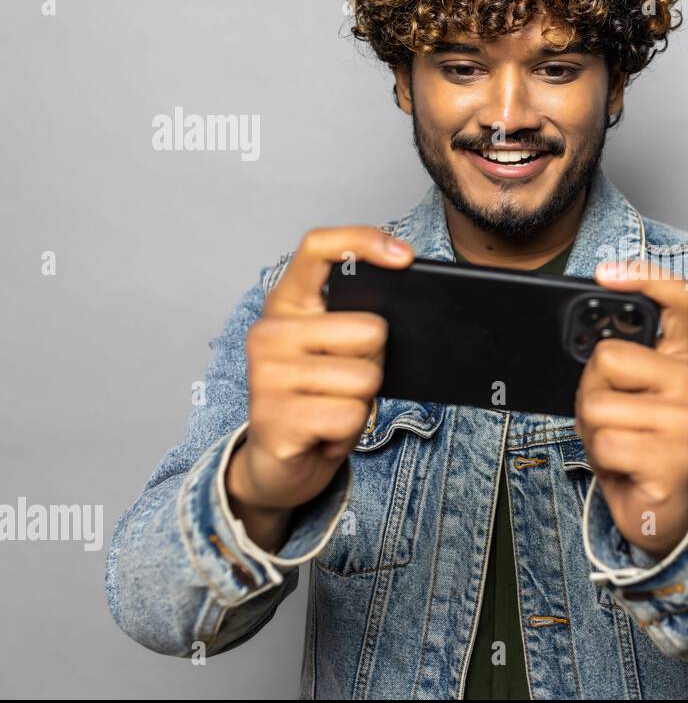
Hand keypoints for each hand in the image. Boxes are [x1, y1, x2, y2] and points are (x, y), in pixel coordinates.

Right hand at [228, 227, 413, 541]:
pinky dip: (349, 430)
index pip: (319, 248)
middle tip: (347, 381)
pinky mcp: (275, 418)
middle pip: (371, 329)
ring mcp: (267, 374)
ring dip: (363, 402)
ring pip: (367, 378)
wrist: (280, 461)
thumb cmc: (318, 396)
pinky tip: (324, 432)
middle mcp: (270, 332)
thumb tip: (406, 309)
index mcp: (287, 304)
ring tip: (334, 407)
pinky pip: (352, 415)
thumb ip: (357, 321)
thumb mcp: (338, 350)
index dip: (364, 241)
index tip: (404, 257)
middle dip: (376, 362)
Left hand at [574, 259, 687, 559]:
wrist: (660, 510)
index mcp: (685, 357)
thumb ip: (619, 360)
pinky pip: (605, 443)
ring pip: (598, 405)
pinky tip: (624, 466)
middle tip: (610, 414)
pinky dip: (600, 459)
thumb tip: (591, 341)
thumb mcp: (630, 392)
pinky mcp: (673, 459)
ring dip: (592, 431)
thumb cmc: (638, 441)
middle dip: (589, 389)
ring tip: (618, 444)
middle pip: (609, 356)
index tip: (606, 273)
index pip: (680, 298)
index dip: (643, 276)